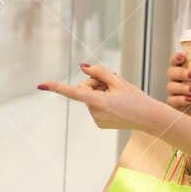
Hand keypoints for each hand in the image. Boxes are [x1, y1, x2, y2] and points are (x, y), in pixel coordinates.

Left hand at [38, 62, 159, 130]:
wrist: (149, 118)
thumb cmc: (135, 98)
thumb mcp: (118, 81)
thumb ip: (99, 71)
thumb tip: (82, 67)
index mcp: (99, 101)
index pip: (73, 92)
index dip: (56, 87)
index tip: (40, 85)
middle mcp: (95, 113)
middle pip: (84, 89)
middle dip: (95, 83)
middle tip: (113, 84)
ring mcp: (96, 120)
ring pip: (90, 98)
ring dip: (101, 93)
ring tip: (118, 96)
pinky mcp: (100, 124)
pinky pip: (95, 107)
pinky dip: (103, 102)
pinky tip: (117, 105)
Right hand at [166, 51, 190, 126]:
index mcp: (188, 78)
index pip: (178, 63)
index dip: (176, 57)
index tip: (183, 55)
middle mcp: (179, 85)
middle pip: (171, 72)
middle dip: (181, 71)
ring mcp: (175, 97)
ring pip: (170, 86)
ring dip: (183, 86)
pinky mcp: (174, 109)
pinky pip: (172, 101)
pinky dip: (181, 99)